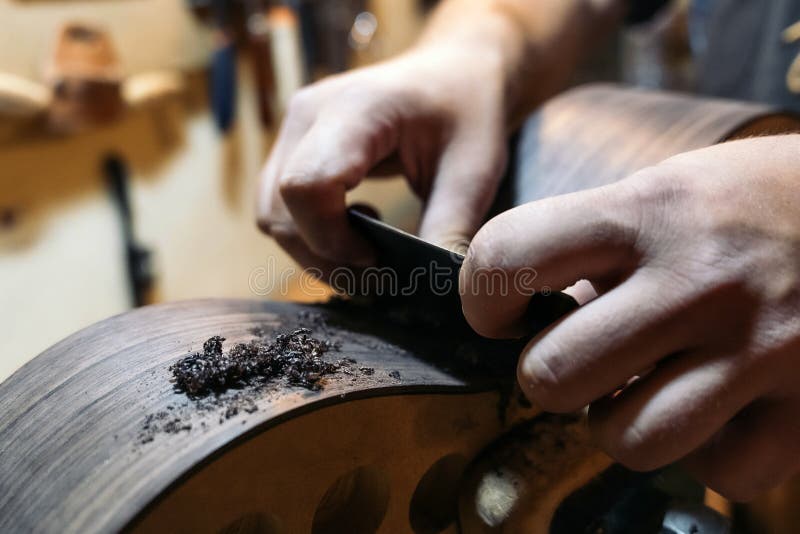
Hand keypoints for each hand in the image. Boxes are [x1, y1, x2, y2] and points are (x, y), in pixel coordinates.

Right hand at [256, 45, 508, 275]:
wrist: (453, 74)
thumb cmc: (466, 114)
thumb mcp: (473, 172)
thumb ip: (450, 228)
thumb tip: (437, 293)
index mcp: (356, 109)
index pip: (307, 186)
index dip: (332, 238)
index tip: (377, 259)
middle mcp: (308, 113)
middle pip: (280, 209)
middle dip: (323, 255)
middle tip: (376, 274)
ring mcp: (293, 127)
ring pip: (271, 213)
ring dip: (313, 248)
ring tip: (368, 248)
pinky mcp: (292, 144)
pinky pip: (279, 205)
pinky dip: (310, 232)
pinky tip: (356, 226)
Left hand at [460, 135, 799, 500]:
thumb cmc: (751, 202)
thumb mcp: (667, 189)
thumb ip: (593, 245)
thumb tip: (526, 316)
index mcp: (649, 210)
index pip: (506, 255)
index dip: (482, 298)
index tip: (502, 313)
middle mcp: (700, 278)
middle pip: (551, 374)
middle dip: (549, 376)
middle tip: (580, 359)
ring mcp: (762, 346)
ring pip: (627, 439)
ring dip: (619, 424)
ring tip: (643, 388)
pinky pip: (720, 472)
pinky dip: (705, 454)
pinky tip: (714, 409)